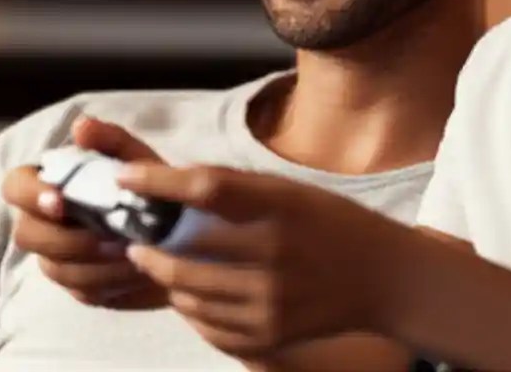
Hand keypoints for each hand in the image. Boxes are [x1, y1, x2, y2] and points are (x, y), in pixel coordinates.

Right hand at [2, 115, 166, 308]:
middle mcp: (43, 221)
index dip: (31, 195)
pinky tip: (136, 270)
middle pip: (26, 235)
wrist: (181, 233)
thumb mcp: (137, 159)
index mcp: (49, 183)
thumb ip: (110, 140)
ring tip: (132, 255)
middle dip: (65, 240)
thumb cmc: (150, 188)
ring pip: (55, 268)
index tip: (61, 201)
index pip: (15, 186)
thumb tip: (81, 127)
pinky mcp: (78, 285)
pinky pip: (81, 290)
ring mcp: (58, 257)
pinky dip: (110, 282)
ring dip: (94, 264)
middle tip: (108, 239)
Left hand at [117, 164, 416, 359]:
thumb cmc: (329, 223)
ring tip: (154, 264)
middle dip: (148, 242)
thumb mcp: (290, 192)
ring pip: (190, 293)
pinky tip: (188, 295)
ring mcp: (273, 299)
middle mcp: (276, 252)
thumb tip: (171, 184)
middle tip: (132, 235)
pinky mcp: (273, 334)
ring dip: (164, 278)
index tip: (124, 177)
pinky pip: (210, 327)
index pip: (206, 187)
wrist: (385, 278)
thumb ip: (237, 189)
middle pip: (187, 248)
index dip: (158, 182)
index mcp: (280, 205)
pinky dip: (191, 310)